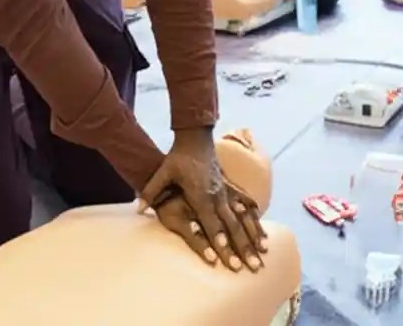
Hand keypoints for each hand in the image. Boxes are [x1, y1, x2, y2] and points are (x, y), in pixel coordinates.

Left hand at [140, 128, 266, 271]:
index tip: (226, 254)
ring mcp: (227, 191)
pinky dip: (255, 217)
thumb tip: (138, 208)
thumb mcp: (163, 172)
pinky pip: (246, 204)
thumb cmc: (178, 157)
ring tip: (264, 251)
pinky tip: (263, 230)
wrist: (196, 138)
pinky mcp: (231, 187)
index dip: (218, 238)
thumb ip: (151, 191)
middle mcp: (218, 195)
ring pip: (244, 217)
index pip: (211, 221)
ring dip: (254, 234)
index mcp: (202, 194)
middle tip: (251, 264)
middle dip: (242, 246)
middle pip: (232, 225)